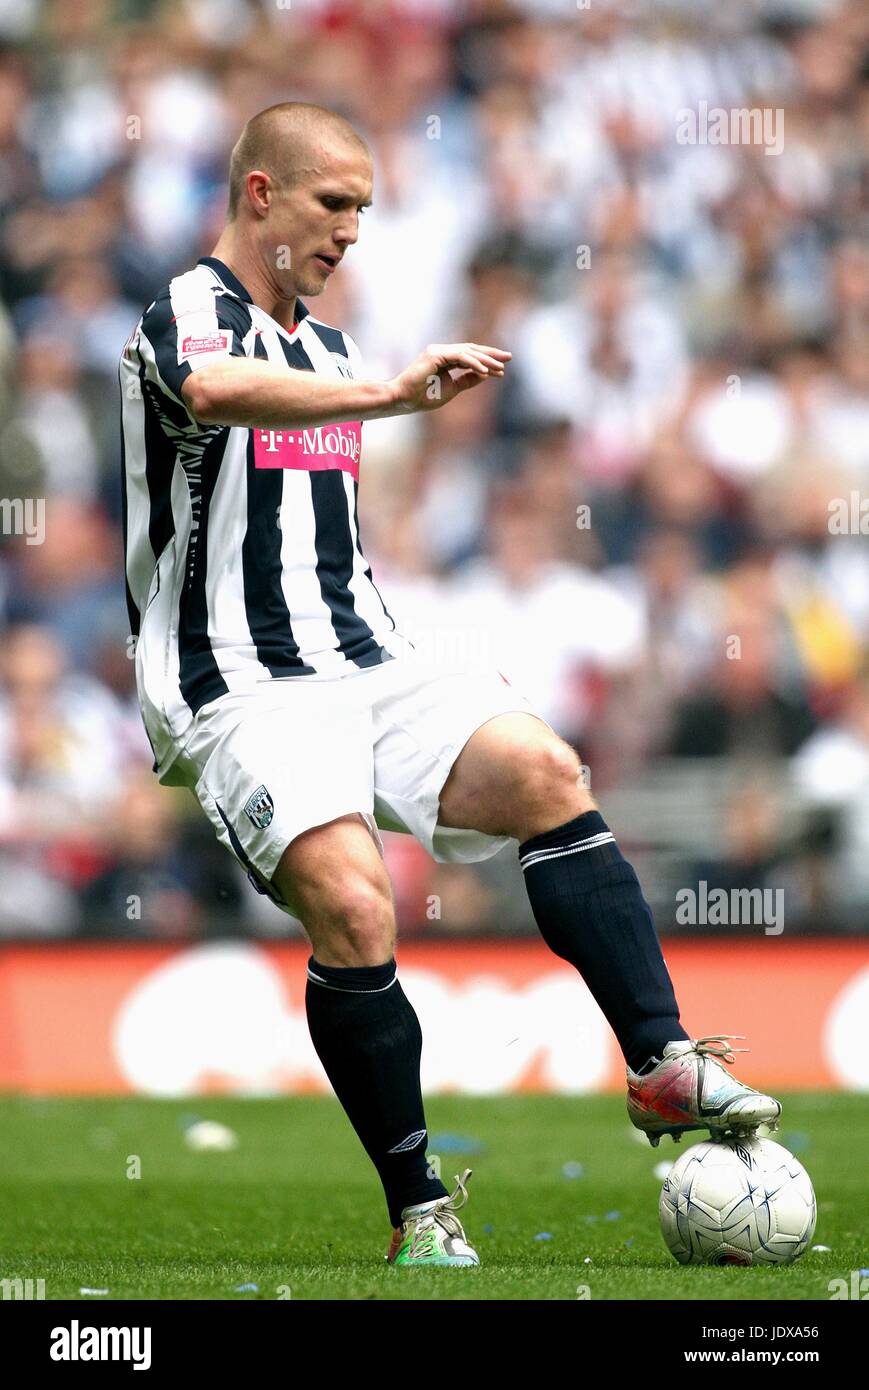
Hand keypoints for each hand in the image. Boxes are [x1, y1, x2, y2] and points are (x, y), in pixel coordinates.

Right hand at [389, 342, 510, 412]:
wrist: (403, 400)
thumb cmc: (423, 397)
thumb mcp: (452, 389)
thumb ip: (466, 381)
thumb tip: (485, 375)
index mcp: (444, 359)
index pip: (470, 356)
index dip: (487, 360)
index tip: (502, 368)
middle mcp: (441, 351)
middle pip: (471, 349)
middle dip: (491, 354)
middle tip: (509, 358)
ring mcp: (438, 351)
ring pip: (467, 352)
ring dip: (485, 359)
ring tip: (500, 367)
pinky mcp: (435, 355)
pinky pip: (460, 357)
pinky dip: (474, 363)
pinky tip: (486, 371)